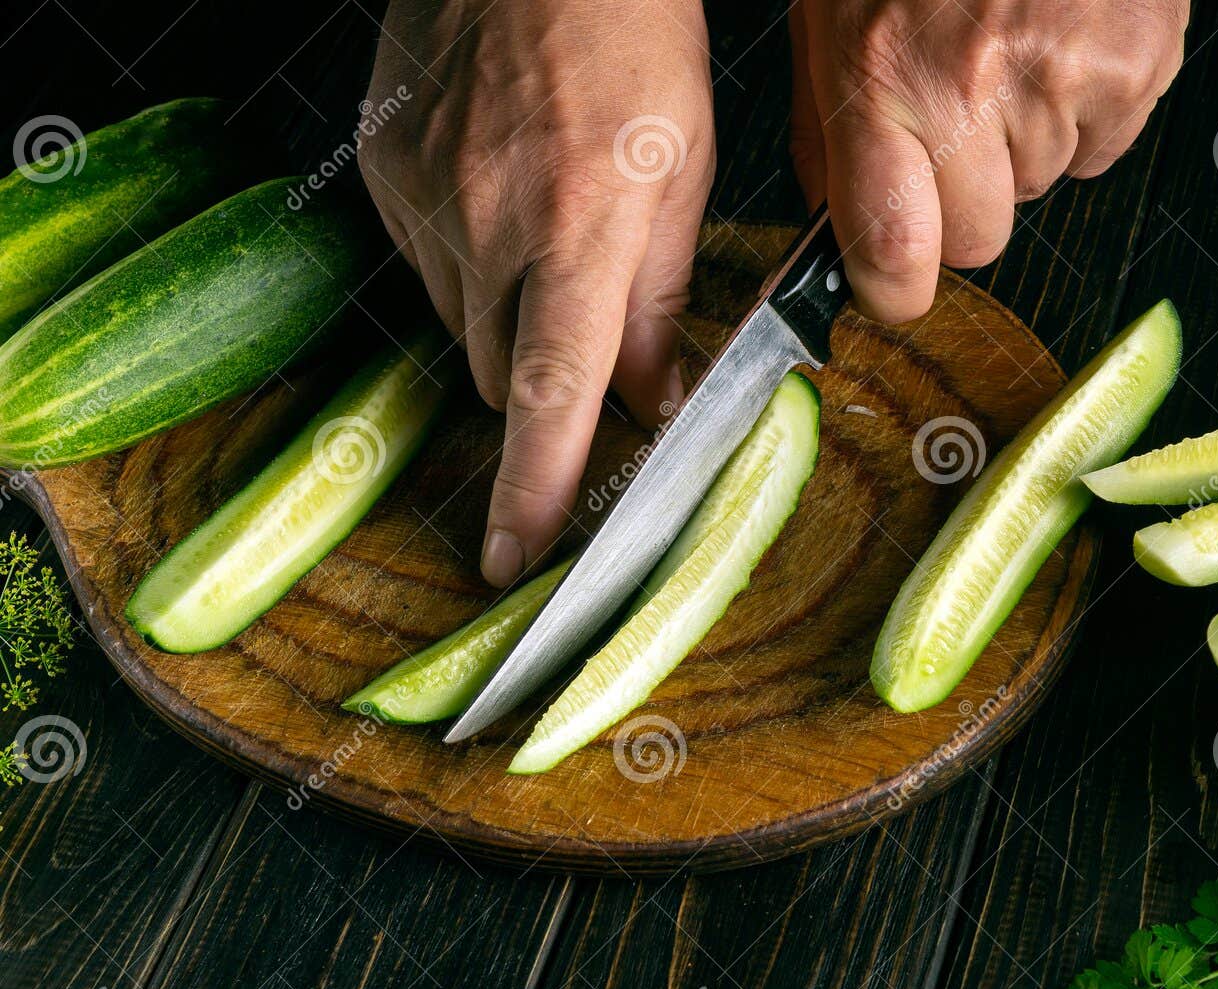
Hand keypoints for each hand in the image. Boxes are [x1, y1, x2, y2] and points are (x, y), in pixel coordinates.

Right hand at [360, 0, 714, 585]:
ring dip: (507, 317)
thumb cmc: (629, 38)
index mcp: (579, 231)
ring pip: (463, 326)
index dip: (535, 491)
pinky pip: (424, 265)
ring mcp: (422, 201)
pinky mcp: (382, 176)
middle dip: (546, 382)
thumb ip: (663, 300)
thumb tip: (652, 400)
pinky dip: (465, 261)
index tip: (515, 557)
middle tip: (584, 314)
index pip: (552, 398)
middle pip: (505, 377)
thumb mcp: (683, 172)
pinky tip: (497, 194)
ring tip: (545, 226)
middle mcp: (488, 228)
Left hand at [789, 0, 1185, 321]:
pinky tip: (1058, 46)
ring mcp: (1062, 77)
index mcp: (882, 77)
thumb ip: (829, 130)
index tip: (893, 285)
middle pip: (980, 240)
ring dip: (1024, 148)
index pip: (894, 252)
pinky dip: (1083, 116)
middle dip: (967, 206)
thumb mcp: (831, 18)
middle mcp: (971, 85)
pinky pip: (1102, 150)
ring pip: (1042, 189)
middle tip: (958, 132)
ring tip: (1009, 55)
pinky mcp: (1134, 65)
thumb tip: (837, 226)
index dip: (895, 290)